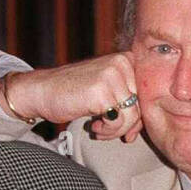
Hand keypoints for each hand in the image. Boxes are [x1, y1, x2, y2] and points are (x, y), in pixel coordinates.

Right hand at [1, 55, 142, 141]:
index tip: (124, 129)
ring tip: (99, 130)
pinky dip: (108, 131)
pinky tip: (94, 126)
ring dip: (116, 131)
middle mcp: (123, 62)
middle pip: (143, 106)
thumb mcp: (106, 92)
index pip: (148, 94)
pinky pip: (119, 122)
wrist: (42, 90)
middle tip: (107, 131)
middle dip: (127, 126)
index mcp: (127, 58)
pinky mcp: (102, 90)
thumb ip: (126, 103)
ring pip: (133, 116)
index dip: (138, 117)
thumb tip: (140, 129)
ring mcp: (113, 75)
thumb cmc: (73, 93)